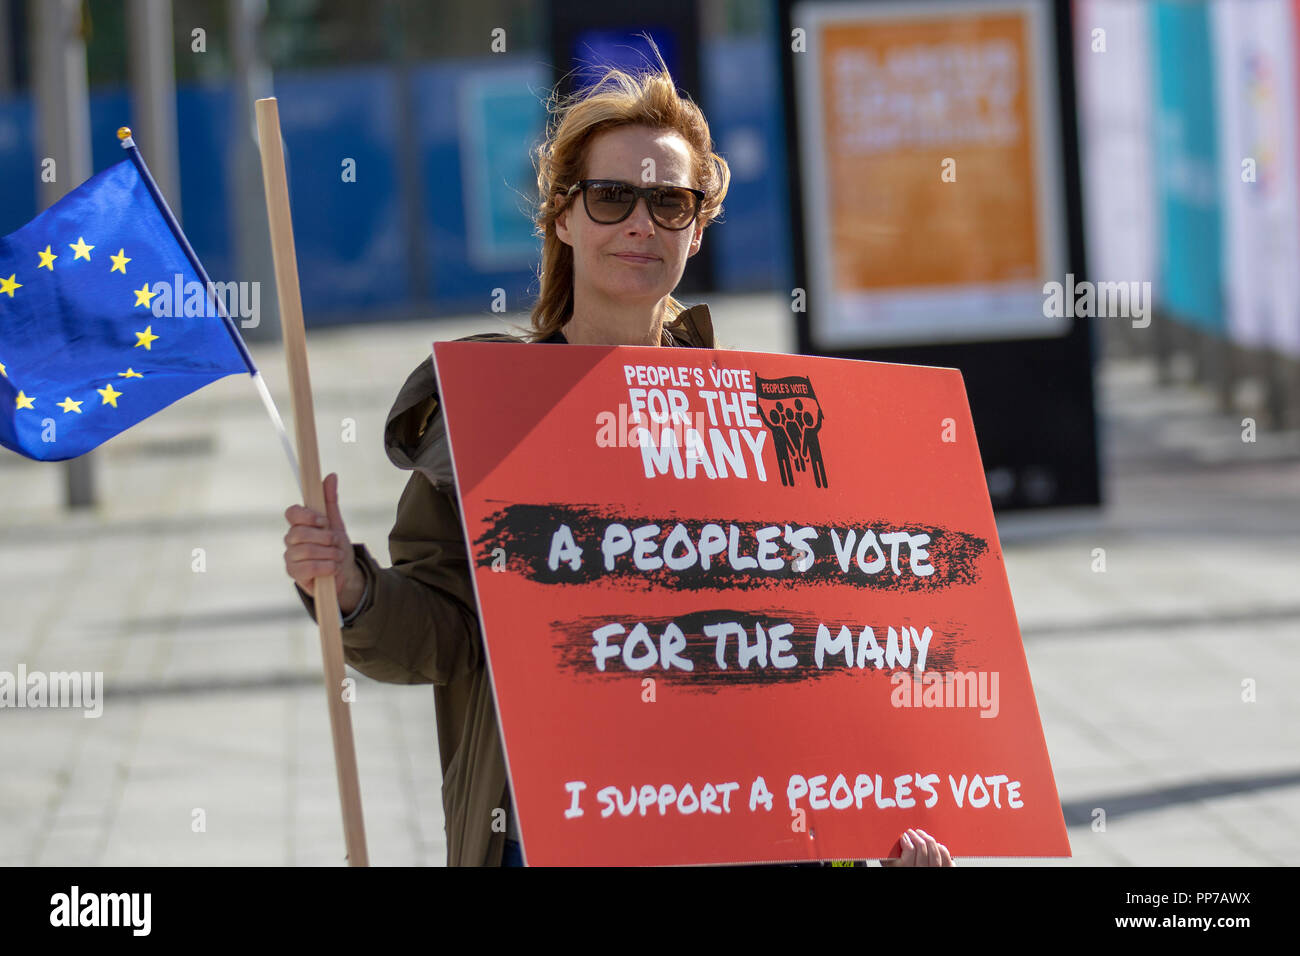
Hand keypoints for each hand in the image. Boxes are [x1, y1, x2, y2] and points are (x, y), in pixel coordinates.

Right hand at [283, 472, 365, 615]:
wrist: (345, 574)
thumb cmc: (337, 547)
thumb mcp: (336, 523)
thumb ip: (330, 501)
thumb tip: (331, 476)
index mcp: (300, 524)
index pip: (292, 513)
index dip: (307, 516)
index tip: (324, 522)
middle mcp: (291, 540)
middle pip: (299, 532)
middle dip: (325, 538)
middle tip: (336, 543)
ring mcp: (291, 557)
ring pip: (306, 550)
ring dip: (329, 554)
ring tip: (337, 557)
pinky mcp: (295, 574)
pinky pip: (308, 567)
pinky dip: (326, 567)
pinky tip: (333, 568)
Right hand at [881, 828, 954, 866]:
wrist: (916, 895)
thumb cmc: (904, 867)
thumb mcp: (894, 865)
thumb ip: (895, 855)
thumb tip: (896, 841)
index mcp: (908, 869)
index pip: (909, 853)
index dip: (907, 841)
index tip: (904, 836)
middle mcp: (923, 871)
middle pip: (923, 852)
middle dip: (918, 838)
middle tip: (912, 833)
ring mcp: (935, 872)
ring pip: (935, 856)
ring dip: (930, 842)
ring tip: (923, 835)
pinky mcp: (945, 872)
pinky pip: (947, 862)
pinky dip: (943, 851)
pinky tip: (938, 846)